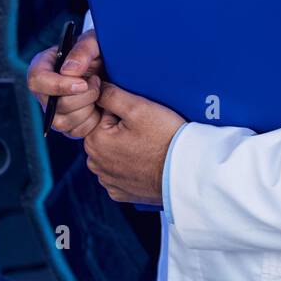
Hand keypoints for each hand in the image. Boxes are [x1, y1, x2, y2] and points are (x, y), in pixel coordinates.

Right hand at [27, 29, 104, 138]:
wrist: (113, 67)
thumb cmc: (99, 51)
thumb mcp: (94, 41)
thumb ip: (83, 49)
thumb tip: (69, 70)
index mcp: (43, 67)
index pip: (37, 80)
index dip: (59, 85)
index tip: (82, 83)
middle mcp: (44, 92)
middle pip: (54, 106)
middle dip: (83, 97)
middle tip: (97, 81)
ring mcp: (54, 111)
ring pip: (63, 122)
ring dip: (88, 109)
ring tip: (99, 92)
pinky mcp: (68, 125)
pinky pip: (76, 132)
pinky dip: (93, 121)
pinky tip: (100, 106)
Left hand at [84, 83, 185, 204]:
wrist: (185, 171)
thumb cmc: (164, 137)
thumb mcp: (139, 108)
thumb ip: (112, 95)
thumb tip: (95, 87)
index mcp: (94, 141)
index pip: (103, 115)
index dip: (124, 112)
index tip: (142, 118)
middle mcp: (95, 164)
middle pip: (106, 136)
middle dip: (122, 130)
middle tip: (148, 131)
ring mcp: (108, 181)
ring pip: (112, 155)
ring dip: (125, 149)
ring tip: (149, 147)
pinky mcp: (120, 193)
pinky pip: (120, 174)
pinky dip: (131, 167)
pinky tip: (146, 163)